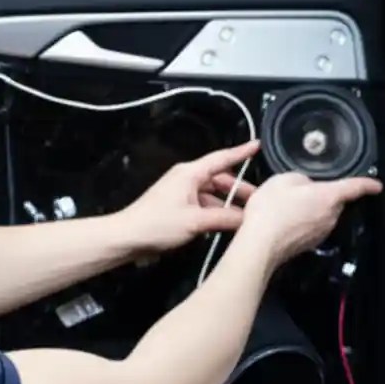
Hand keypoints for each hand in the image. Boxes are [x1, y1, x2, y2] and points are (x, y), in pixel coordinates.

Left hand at [116, 140, 260, 253]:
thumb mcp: (195, 221)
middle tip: (257, 202)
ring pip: (211, 195)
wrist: (127, 238)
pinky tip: (225, 225)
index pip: (221, 158)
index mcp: (189, 174)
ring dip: (226, 205)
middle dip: (238, 190)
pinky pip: (202, 206)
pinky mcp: (177, 209)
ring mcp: (181, 194)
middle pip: (219, 179)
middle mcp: (186, 180)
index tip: (257, 145)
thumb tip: (247, 219)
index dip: (240, 152)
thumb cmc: (156, 224)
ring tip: (245, 217)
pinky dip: (214, 213)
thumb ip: (224, 218)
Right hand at [236, 172, 383, 265]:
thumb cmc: (271, 210)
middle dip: (321, 195)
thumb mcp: (282, 180)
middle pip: (334, 201)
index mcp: (329, 196)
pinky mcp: (308, 245)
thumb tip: (304, 185)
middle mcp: (330, 216)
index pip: (356, 187)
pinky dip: (299, 224)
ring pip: (320, 215)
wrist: (259, 245)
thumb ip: (300, 178)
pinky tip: (281, 222)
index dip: (368, 184)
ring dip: (308, 210)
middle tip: (299, 192)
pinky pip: (308, 228)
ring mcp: (320, 232)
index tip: (376, 185)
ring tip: (284, 208)